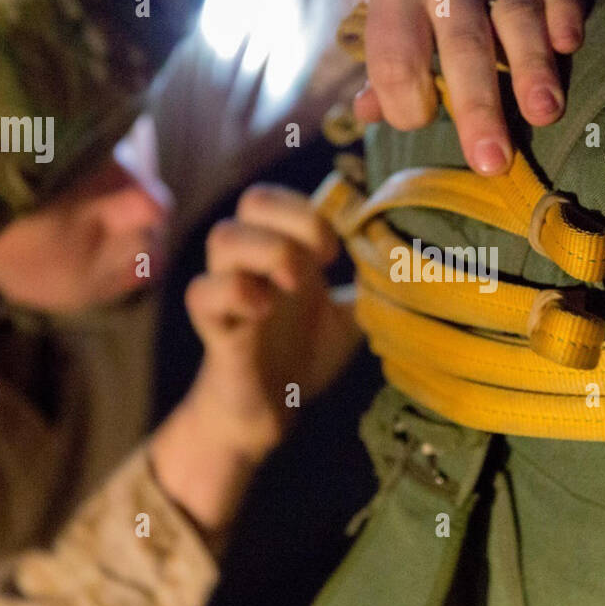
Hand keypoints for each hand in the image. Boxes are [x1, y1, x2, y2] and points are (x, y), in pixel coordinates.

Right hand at [150, 184, 359, 532]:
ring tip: (296, 284)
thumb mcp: (350, 316)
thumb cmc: (304, 353)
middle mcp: (253, 260)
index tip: (341, 248)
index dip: (313, 207)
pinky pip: (201, 292)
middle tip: (325, 258)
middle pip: (253, 199)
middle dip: (296, 218)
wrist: (269, 409)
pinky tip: (264, 311)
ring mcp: (229, 288)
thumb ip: (370, 286)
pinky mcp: (214, 325)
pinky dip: (234, 292)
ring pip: (223, 235)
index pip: (286, 195)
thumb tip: (403, 258)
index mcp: (283, 248)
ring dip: (269, 249)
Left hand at [351, 0, 584, 174]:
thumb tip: (370, 114)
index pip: (397, 54)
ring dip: (533, 66)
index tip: (416, 120)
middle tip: (490, 161)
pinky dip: (567, 13)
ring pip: (519, 16)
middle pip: (464, 45)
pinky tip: (570, 46)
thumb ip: (378, 59)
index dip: (404, 99)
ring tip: (545, 113)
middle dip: (478, 106)